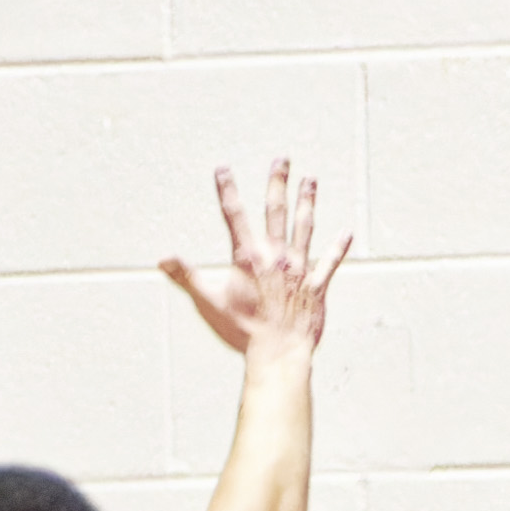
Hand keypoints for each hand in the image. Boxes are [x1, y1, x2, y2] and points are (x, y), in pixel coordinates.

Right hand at [160, 160, 349, 355]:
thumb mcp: (207, 302)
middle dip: (277, 183)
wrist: (278, 351)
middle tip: (282, 160)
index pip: (234, 216)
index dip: (226, 190)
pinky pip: (329, 263)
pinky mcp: (316, 287)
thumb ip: (186, 277)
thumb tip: (163, 259)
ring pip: (305, 227)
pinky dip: (338, 248)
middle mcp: (275, 256)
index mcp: (248, 258)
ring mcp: (299, 269)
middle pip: (276, 211)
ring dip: (307, 202)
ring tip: (311, 180)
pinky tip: (346, 233)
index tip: (223, 169)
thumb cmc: (241, 330)